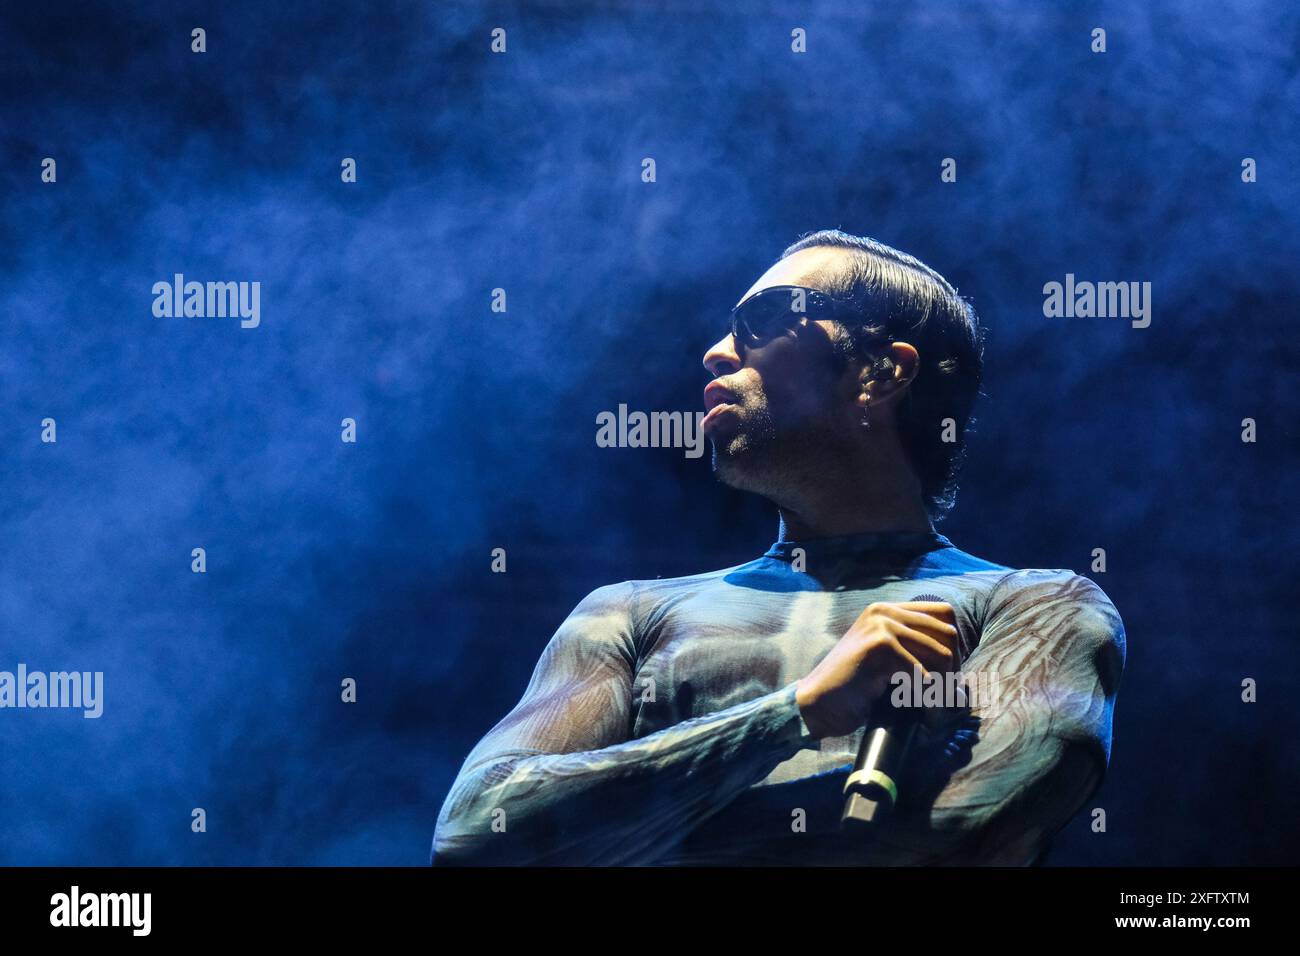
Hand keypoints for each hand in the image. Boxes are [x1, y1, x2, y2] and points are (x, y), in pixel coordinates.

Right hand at [795, 601, 958, 738]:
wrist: (816, 704)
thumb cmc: (853, 688)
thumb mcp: (885, 660)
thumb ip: (912, 649)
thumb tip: (959, 663)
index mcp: (887, 611)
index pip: (944, 613)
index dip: (954, 644)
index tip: (948, 673)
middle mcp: (885, 613)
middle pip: (948, 634)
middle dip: (953, 670)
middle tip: (944, 697)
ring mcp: (881, 627)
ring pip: (941, 655)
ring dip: (944, 689)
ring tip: (935, 710)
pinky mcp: (880, 648)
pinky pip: (924, 676)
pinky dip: (929, 700)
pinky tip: (921, 712)